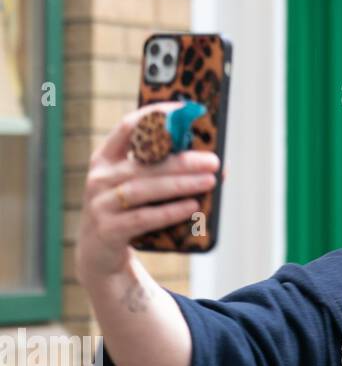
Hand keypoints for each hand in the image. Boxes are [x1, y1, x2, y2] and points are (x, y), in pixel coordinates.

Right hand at [75, 102, 221, 283]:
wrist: (100, 256)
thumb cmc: (130, 212)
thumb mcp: (141, 187)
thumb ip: (167, 171)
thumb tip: (217, 163)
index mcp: (107, 158)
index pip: (128, 127)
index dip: (156, 115)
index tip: (185, 108)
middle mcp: (100, 177)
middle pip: (145, 163)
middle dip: (183, 160)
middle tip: (213, 161)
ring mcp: (100, 204)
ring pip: (146, 189)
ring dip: (181, 184)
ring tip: (209, 181)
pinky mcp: (108, 229)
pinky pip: (144, 217)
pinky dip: (170, 211)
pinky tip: (192, 206)